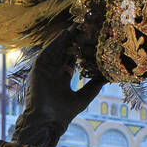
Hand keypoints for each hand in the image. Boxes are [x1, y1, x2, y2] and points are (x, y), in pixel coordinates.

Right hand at [10, 32, 103, 146]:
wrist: (49, 121)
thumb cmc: (65, 113)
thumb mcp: (85, 96)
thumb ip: (94, 85)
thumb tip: (108, 77)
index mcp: (62, 78)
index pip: (72, 59)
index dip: (81, 49)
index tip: (91, 39)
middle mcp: (53, 71)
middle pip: (64, 51)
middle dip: (74, 39)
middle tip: (85, 26)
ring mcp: (45, 69)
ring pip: (57, 49)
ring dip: (66, 38)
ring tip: (77, 25)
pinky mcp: (38, 68)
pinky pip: (47, 52)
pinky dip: (55, 42)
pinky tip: (64, 34)